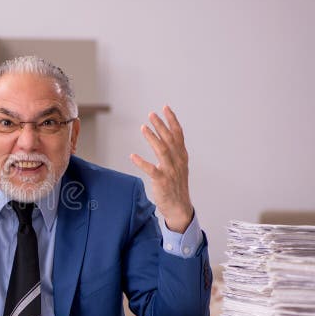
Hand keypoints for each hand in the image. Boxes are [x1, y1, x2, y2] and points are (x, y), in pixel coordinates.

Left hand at [130, 105, 193, 232]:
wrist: (179, 207)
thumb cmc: (176, 185)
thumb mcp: (178, 165)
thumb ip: (173, 151)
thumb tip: (165, 135)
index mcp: (182, 156)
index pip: (178, 134)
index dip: (172, 120)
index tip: (165, 108)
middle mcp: (177, 161)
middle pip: (170, 139)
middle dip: (161, 125)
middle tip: (151, 114)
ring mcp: (170, 171)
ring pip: (162, 151)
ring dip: (153, 138)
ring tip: (144, 127)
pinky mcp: (162, 181)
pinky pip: (151, 170)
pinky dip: (142, 162)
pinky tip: (132, 156)